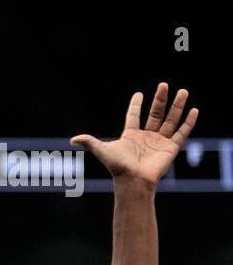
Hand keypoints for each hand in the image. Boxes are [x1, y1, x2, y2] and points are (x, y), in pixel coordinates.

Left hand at [71, 83, 197, 185]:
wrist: (133, 180)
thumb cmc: (118, 166)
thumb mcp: (102, 150)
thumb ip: (89, 142)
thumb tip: (72, 140)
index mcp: (130, 136)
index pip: (134, 116)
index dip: (136, 105)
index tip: (138, 94)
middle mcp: (146, 137)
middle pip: (155, 113)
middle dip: (159, 99)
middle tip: (163, 84)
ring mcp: (159, 141)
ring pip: (170, 119)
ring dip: (176, 106)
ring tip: (182, 91)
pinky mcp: (171, 147)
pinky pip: (182, 132)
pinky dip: (188, 122)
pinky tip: (193, 109)